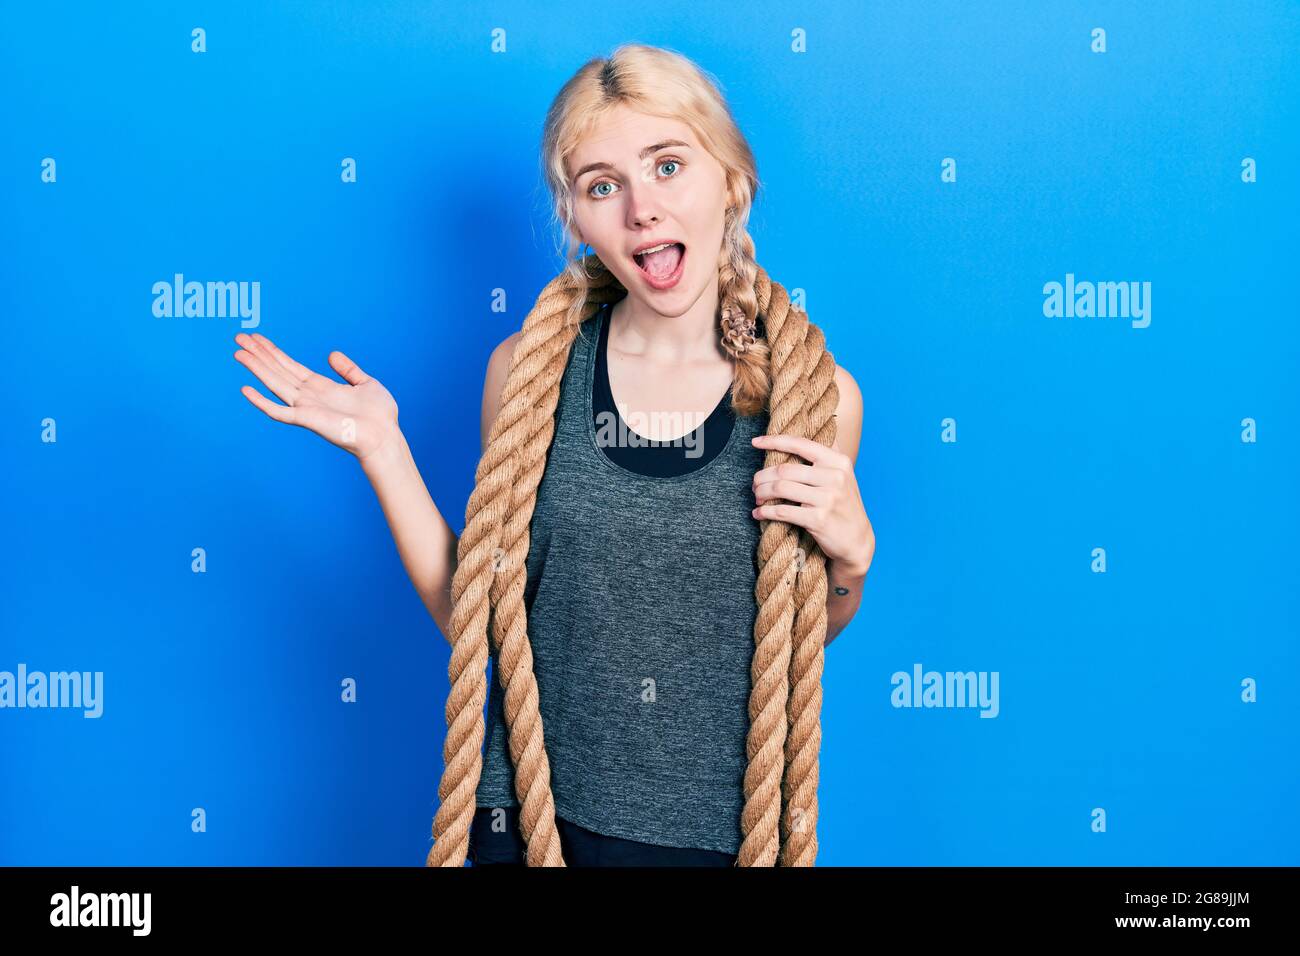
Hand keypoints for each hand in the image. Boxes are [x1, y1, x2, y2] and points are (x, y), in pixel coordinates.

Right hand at [234, 332, 399, 461]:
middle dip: (258, 354)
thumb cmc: (379, 416)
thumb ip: (348, 370)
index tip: (256, 337)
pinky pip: (279, 411)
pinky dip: (262, 402)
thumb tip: (332, 354)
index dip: (273, 351)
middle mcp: (309, 396)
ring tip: (238, 353)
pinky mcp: (308, 420)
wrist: (385, 437)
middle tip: (238, 337)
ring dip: (256, 368)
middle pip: (277, 371)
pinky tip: (246, 389)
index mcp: (321, 387)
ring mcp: (306, 408)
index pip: (290, 366)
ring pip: (274, 384)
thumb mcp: (365, 383)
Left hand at [750, 433, 874, 577]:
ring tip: (757, 497)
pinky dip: (765, 512)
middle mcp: (835, 477)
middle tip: (755, 484)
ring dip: (761, 493)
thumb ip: (827, 456)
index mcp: (839, 462)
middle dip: (762, 476)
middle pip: (784, 470)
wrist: (858, 540)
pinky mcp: (818, 520)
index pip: (801, 444)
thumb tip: (806, 433)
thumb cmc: (844, 505)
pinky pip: (783, 511)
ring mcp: (828, 499)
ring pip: (780, 488)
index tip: (755, 442)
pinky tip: (758, 513)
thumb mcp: (844, 476)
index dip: (774, 441)